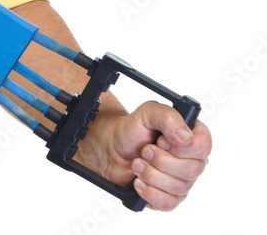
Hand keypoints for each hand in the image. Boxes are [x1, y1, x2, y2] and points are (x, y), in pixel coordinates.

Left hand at [92, 101, 210, 210]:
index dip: (180, 146)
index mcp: (192, 136)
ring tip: (137, 163)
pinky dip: (149, 192)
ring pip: (179, 187)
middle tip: (144, 151)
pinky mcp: (171, 197)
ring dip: (150, 174)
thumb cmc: (133, 130)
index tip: (160, 140)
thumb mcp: (146, 112)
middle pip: (191, 170)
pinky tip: (139, 182)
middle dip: (160, 160)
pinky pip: (169, 203)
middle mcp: (193, 160)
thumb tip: (185, 137)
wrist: (113, 148)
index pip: (203, 146)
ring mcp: (184, 181)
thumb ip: (167, 117)